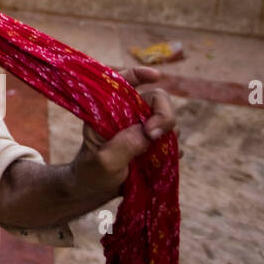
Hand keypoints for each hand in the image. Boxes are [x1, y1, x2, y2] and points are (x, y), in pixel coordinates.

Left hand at [70, 66, 178, 197]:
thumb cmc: (91, 172)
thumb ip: (124, 145)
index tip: (155, 76)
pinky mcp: (151, 143)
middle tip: (154, 135)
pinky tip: (167, 159)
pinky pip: (171, 139)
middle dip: (163, 115)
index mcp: (108, 110)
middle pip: (156, 99)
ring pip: (166, 120)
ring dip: (169, 134)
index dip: (139, 74)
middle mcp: (126, 114)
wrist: (93, 190)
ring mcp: (140, 128)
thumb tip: (148, 131)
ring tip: (156, 153)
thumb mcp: (104, 161)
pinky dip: (173, 147)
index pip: (123, 82)